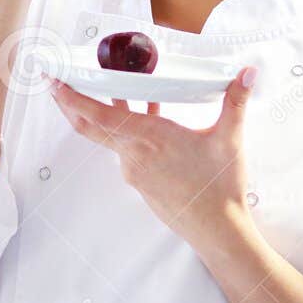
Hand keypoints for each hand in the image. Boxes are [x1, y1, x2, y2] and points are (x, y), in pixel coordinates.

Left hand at [49, 67, 257, 253]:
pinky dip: (127, 129)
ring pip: (110, 136)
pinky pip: (126, 149)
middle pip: (90, 126)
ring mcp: (134, 171)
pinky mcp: (141, 180)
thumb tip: (248, 71)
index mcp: (148, 140)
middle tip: (61, 80)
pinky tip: (151, 114)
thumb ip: (236, 100)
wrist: (218, 231)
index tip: (54, 81)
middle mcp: (133, 155)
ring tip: (119, 85)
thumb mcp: (229, 138)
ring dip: (108, 112)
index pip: (98, 116)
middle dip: (72, 102)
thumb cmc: (220, 187)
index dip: (72, 98)